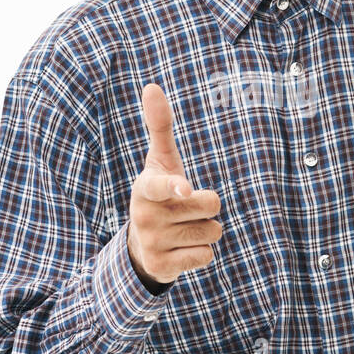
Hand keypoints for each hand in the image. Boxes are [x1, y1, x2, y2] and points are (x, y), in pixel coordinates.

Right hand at [126, 82, 222, 291]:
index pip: (161, 186)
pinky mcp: (163, 267)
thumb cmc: (160, 192)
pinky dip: (202, 252)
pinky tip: (184, 249)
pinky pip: (206, 256)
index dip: (174, 186)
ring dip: (206, 230)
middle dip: (207, 207)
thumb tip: (151, 86)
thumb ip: (160, 125)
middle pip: (209, 206)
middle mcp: (145, 216)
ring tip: (184, 228)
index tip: (184, 188)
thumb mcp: (160, 161)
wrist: (142, 243)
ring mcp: (153, 243)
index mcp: (145, 188)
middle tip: (186, 208)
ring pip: (212, 232)